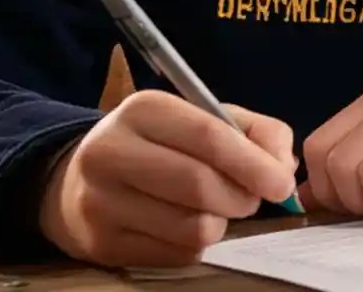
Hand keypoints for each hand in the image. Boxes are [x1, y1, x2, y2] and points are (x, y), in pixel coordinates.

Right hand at [38, 90, 297, 267]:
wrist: (79, 181)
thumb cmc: (160, 145)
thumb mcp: (202, 118)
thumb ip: (255, 132)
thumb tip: (284, 168)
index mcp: (142, 109)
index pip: (208, 136)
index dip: (253, 163)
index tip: (281, 184)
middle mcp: (112, 151)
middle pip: (200, 185)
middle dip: (242, 198)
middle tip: (252, 199)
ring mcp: (101, 201)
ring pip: (192, 226)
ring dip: (220, 223)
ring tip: (214, 209)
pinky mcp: (103, 244)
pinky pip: (177, 254)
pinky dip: (196, 244)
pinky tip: (184, 224)